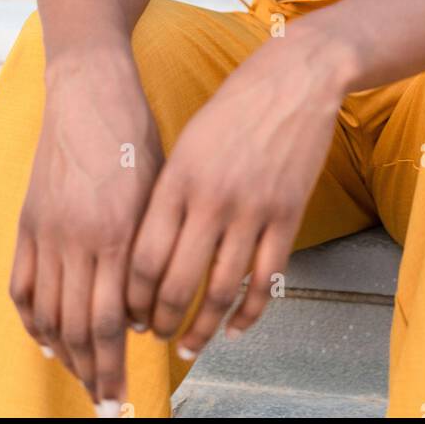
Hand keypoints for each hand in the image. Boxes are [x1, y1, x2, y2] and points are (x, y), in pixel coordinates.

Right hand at [9, 39, 163, 413]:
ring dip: (65, 352)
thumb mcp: (159, 189)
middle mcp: (76, 238)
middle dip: (94, 370)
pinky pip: (22, 284)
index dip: (118, 360)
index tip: (127, 388)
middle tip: (106, 400)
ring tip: (81, 375)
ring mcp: (46, 231)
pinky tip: (46, 338)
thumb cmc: (136, 133)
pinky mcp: (28, 220)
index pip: (113, 318)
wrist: (90, 88)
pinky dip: (32, 319)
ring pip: (48, 312)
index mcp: (115, 232)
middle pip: (80, 326)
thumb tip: (145, 308)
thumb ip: (149, 248)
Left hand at [125, 29, 347, 358]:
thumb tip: (147, 251)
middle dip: (161, 321)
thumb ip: (168, 194)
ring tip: (190, 345)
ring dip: (202, 328)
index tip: (129, 313)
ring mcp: (252, 209)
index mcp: (177, 179)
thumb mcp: (186, 144)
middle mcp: (211, 199)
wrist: (294, 78)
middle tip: (156, 336)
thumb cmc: (233, 107)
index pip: (142, 258)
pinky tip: (237, 327)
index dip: (132, 297)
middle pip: (176, 283)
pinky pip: (266, 280)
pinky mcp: (287, 214)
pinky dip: (250, 313)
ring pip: (222, 291)